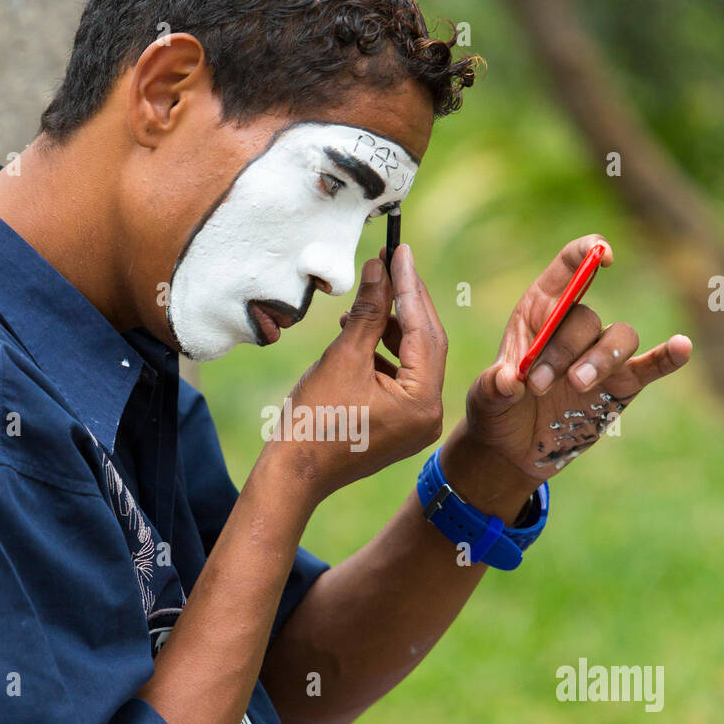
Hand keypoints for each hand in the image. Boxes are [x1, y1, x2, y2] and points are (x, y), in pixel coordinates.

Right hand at [274, 243, 446, 503]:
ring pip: (415, 360)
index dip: (410, 286)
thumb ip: (369, 311)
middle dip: (408, 302)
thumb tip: (380, 268)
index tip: (400, 250)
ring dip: (395, 327)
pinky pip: (402, 379)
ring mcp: (417, 424)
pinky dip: (386, 354)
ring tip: (369, 298)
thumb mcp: (343, 356)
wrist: (294, 473)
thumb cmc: (314, 419)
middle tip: (392, 261)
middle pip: (427, 344)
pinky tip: (363, 333)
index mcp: (423, 401)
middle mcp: (430, 415)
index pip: (425, 330)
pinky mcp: (402, 426)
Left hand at [463, 235, 691, 481]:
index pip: (571, 266)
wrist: (513, 448)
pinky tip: (682, 348)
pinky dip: (668, 356)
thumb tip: (509, 381)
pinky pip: (650, 365)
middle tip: (536, 385)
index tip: (601, 256)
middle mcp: (574, 324)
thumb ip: (493, 387)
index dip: (588, 252)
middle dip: (563, 350)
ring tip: (576, 386)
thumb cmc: (497, 410)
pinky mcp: (622, 384)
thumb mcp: (485, 398)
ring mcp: (600, 353)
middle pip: (586, 316)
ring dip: (599, 359)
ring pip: (618, 337)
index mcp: (539, 309)